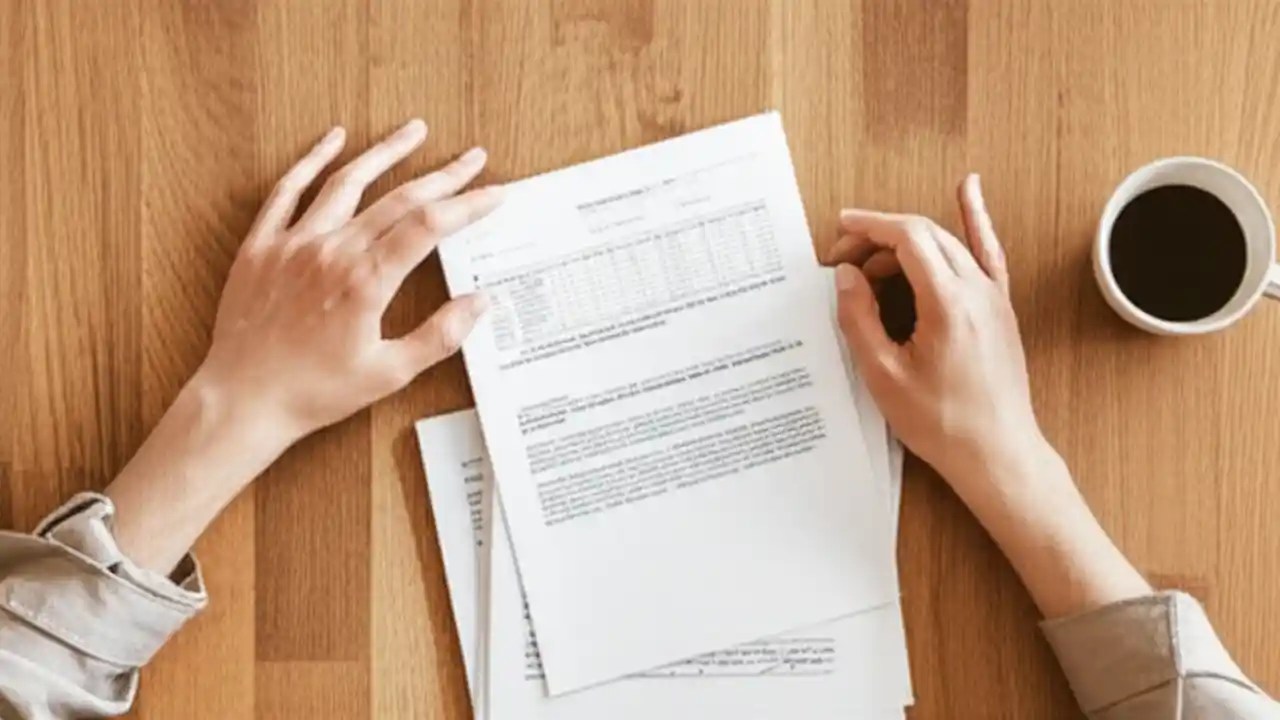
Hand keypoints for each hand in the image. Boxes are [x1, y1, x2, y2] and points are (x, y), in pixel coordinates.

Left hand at [200, 119, 500, 444]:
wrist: (242, 400)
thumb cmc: (313, 393)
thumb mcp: (389, 374)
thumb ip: (439, 336)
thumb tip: (479, 304)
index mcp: (366, 282)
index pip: (429, 226)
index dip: (467, 205)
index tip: (493, 193)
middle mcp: (331, 251)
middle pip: (399, 198)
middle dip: (443, 175)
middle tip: (472, 158)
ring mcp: (294, 243)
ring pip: (348, 182)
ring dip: (386, 153)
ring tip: (415, 131)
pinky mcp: (262, 245)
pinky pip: (288, 190)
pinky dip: (312, 160)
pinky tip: (333, 139)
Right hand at [830, 175, 1042, 488]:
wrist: (996, 452)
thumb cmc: (943, 423)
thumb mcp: (883, 375)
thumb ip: (859, 319)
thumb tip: (846, 278)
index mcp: (948, 303)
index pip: (908, 237)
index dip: (869, 227)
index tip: (840, 232)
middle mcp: (978, 290)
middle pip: (925, 234)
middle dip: (880, 237)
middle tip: (844, 261)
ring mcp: (994, 297)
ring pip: (948, 242)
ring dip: (908, 242)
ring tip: (872, 262)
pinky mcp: (999, 308)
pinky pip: (986, 251)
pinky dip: (974, 220)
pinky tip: (969, 190)